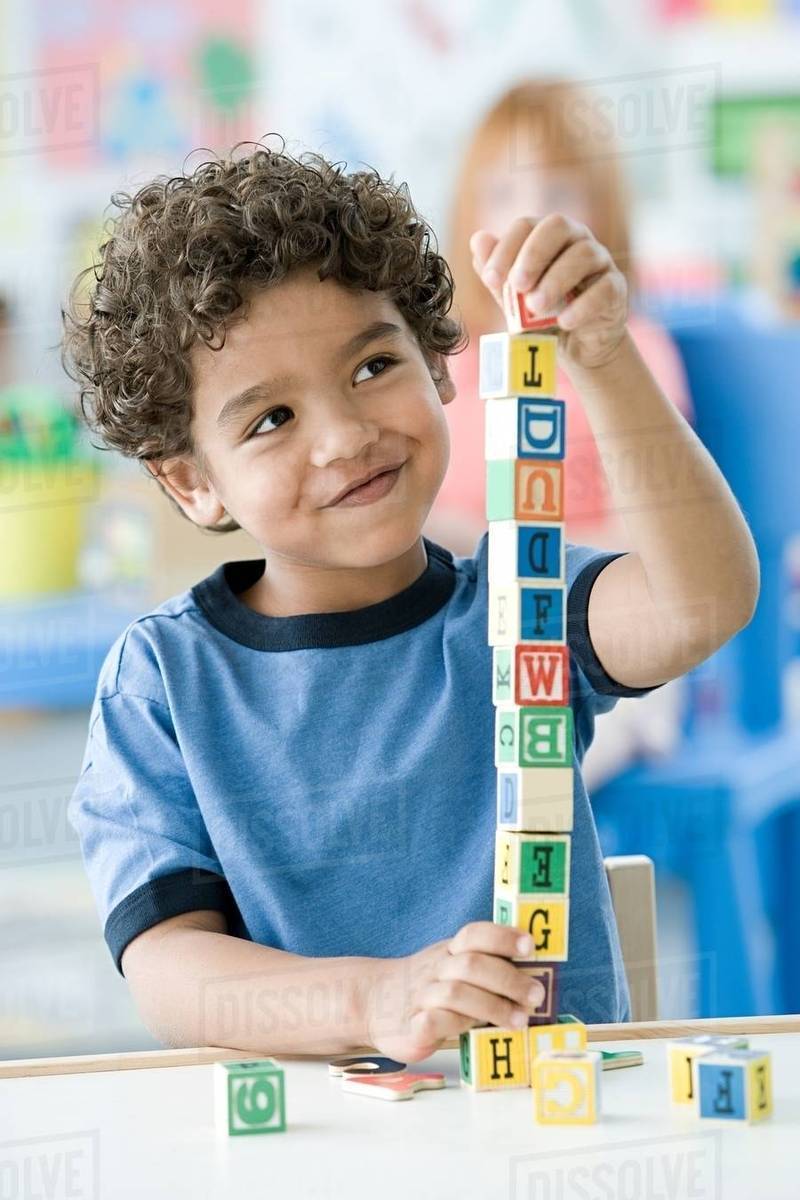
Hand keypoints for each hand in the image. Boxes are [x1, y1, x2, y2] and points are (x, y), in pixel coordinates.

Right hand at [364, 921, 544, 1063]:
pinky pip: (430, 1021)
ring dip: (493, 1006)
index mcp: (450, 952)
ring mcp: (422, 997)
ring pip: (456, 993)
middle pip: (471, 964)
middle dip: (508, 979)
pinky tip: (468, 1031)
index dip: (502, 937)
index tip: (530, 946)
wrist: (373, 1001)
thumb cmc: (429, 987)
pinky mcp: (412, 1026)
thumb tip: (538, 975)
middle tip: (535, 995)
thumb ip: (486, 968)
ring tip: (519, 1020)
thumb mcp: (452, 968)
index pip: (474, 934)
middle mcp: (436, 969)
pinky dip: (449, 1023)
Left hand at [470, 213, 628, 369]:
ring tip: (536, 308)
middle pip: (557, 226)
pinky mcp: (616, 289)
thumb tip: (478, 239)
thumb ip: (496, 273)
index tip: (491, 278)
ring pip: (583, 255)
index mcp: (547, 236)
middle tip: (517, 284)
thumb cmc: (540, 315)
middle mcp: (576, 239)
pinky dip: (582, 306)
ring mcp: (600, 261)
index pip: (526, 225)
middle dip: (533, 254)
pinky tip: (564, 322)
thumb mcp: (512, 297)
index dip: (506, 248)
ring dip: (555, 281)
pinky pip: (604, 289)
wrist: (574, 345)